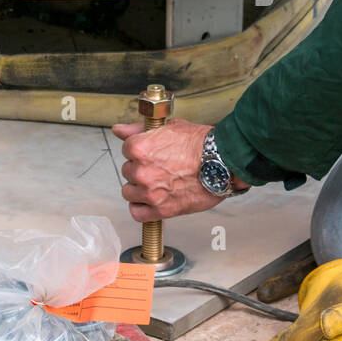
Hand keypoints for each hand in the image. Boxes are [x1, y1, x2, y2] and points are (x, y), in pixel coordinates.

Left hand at [113, 118, 240, 222]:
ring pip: (129, 192)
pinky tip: (151, 200)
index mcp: (139, 149)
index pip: (126, 150)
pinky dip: (142, 208)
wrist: (222, 162)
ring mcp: (149, 192)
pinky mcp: (160, 209)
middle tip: (159, 167)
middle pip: (128, 171)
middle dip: (140, 169)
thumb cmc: (200, 144)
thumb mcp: (169, 128)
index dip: (139, 151)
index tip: (151, 153)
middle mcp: (141, 171)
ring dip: (140, 189)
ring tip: (157, 183)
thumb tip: (119, 130)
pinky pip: (137, 213)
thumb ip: (138, 130)